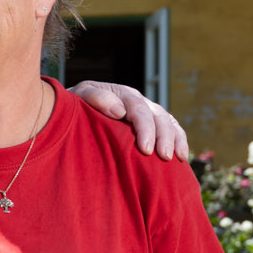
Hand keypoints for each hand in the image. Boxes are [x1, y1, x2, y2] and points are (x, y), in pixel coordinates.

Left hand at [68, 80, 189, 160]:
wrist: (71, 112)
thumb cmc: (74, 106)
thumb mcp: (78, 96)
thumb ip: (95, 98)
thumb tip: (119, 111)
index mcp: (122, 94)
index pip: (139, 109)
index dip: (145, 128)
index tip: (146, 149)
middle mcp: (138, 102)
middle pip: (158, 116)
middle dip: (163, 137)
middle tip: (164, 156)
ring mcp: (147, 113)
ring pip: (168, 122)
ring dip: (175, 139)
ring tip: (175, 158)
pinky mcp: (150, 126)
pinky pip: (171, 130)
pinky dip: (179, 141)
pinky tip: (181, 157)